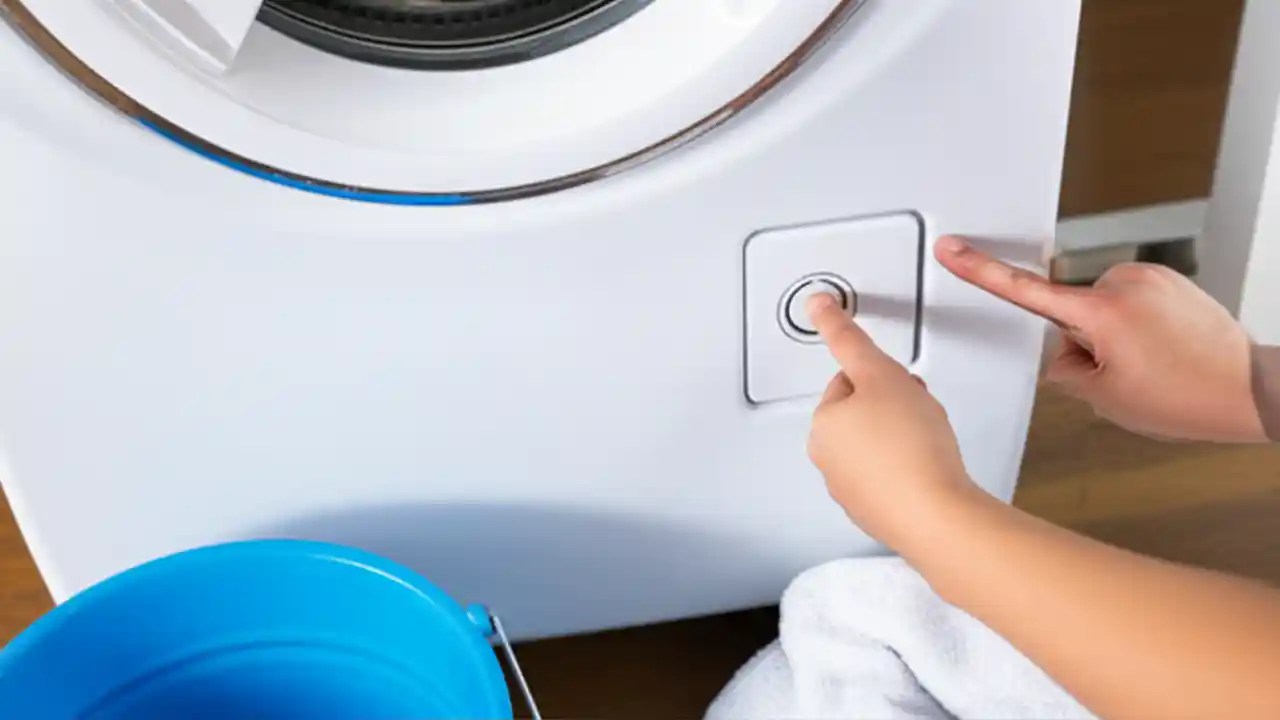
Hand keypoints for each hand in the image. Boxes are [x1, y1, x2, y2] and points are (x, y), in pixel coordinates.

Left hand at [806, 293, 980, 552]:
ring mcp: (852, 491)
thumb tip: (817, 307)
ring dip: (903, 437)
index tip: (900, 383)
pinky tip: (930, 468)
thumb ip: (848, 338)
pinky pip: (894, 477)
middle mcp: (829, 461)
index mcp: (823, 426)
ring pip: (879, 447)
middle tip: (919, 412)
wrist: (937, 514)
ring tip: (929, 442)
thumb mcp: (881, 374)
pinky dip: (911, 469)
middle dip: (892, 407)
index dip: (882, 377)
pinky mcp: (878, 513)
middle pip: (863, 416)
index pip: (848, 382)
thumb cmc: (911, 448)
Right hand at [935, 236, 1264, 442]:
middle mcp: (1124, 283)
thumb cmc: (1188, 397)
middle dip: (1086, 342)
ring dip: (1114, 335)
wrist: (1246, 390)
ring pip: (1100, 308)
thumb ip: (1066, 370)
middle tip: (1127, 371)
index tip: (952, 249)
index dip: (979, 270)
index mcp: (1100, 312)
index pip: (1023, 290)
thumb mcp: (1104, 398)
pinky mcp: (1170, 279)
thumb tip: (1063, 354)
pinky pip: (1130, 302)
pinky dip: (1138, 325)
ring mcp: (1150, 277)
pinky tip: (1163, 349)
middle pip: (1070, 313)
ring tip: (1151, 363)